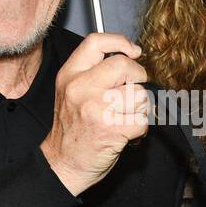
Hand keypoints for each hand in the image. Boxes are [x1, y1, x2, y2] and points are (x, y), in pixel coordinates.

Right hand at [39, 33, 149, 196]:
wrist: (62, 164)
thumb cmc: (72, 129)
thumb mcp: (70, 92)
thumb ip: (93, 72)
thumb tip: (130, 56)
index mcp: (70, 75)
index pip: (96, 42)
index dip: (121, 42)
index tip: (134, 52)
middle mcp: (81, 88)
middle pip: (124, 65)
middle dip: (138, 77)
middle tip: (133, 90)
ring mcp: (96, 108)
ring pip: (139, 94)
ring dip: (139, 107)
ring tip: (125, 116)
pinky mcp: (112, 129)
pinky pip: (143, 119)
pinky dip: (141, 127)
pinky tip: (126, 131)